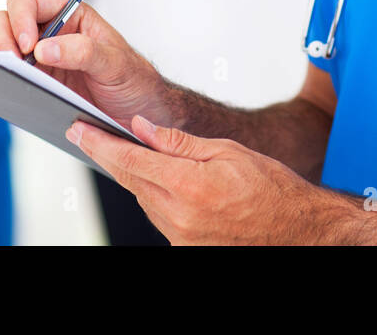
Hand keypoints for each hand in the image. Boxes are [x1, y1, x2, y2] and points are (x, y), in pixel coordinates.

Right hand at [0, 0, 173, 129]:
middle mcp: (48, 33)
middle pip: (5, 20)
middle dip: (1, 38)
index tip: (28, 45)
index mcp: (68, 15)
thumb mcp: (116, 62)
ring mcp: (37, 59)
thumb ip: (84, 51)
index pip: (29, 2)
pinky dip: (0, 79)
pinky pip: (5, 76)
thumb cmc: (133, 79)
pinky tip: (10, 89)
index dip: (20, 18)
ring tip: (11, 77)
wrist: (139, 112)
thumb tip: (44, 48)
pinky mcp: (33, 83)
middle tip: (13, 63)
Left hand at [68, 115, 330, 244]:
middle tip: (86, 135)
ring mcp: (180, 237)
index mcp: (189, 186)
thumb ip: (179, 141)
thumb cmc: (272, 188)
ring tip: (131, 153)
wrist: (298, 231)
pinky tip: (162, 182)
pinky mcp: (184, 249)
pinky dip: (155, 196)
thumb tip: (142, 128)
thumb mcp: (227, 151)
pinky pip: (158, 216)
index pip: (130, 160)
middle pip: (130, 180)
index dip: (100, 143)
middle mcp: (179, 217)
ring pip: (143, 198)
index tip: (78, 130)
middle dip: (108, 156)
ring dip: (136, 176)